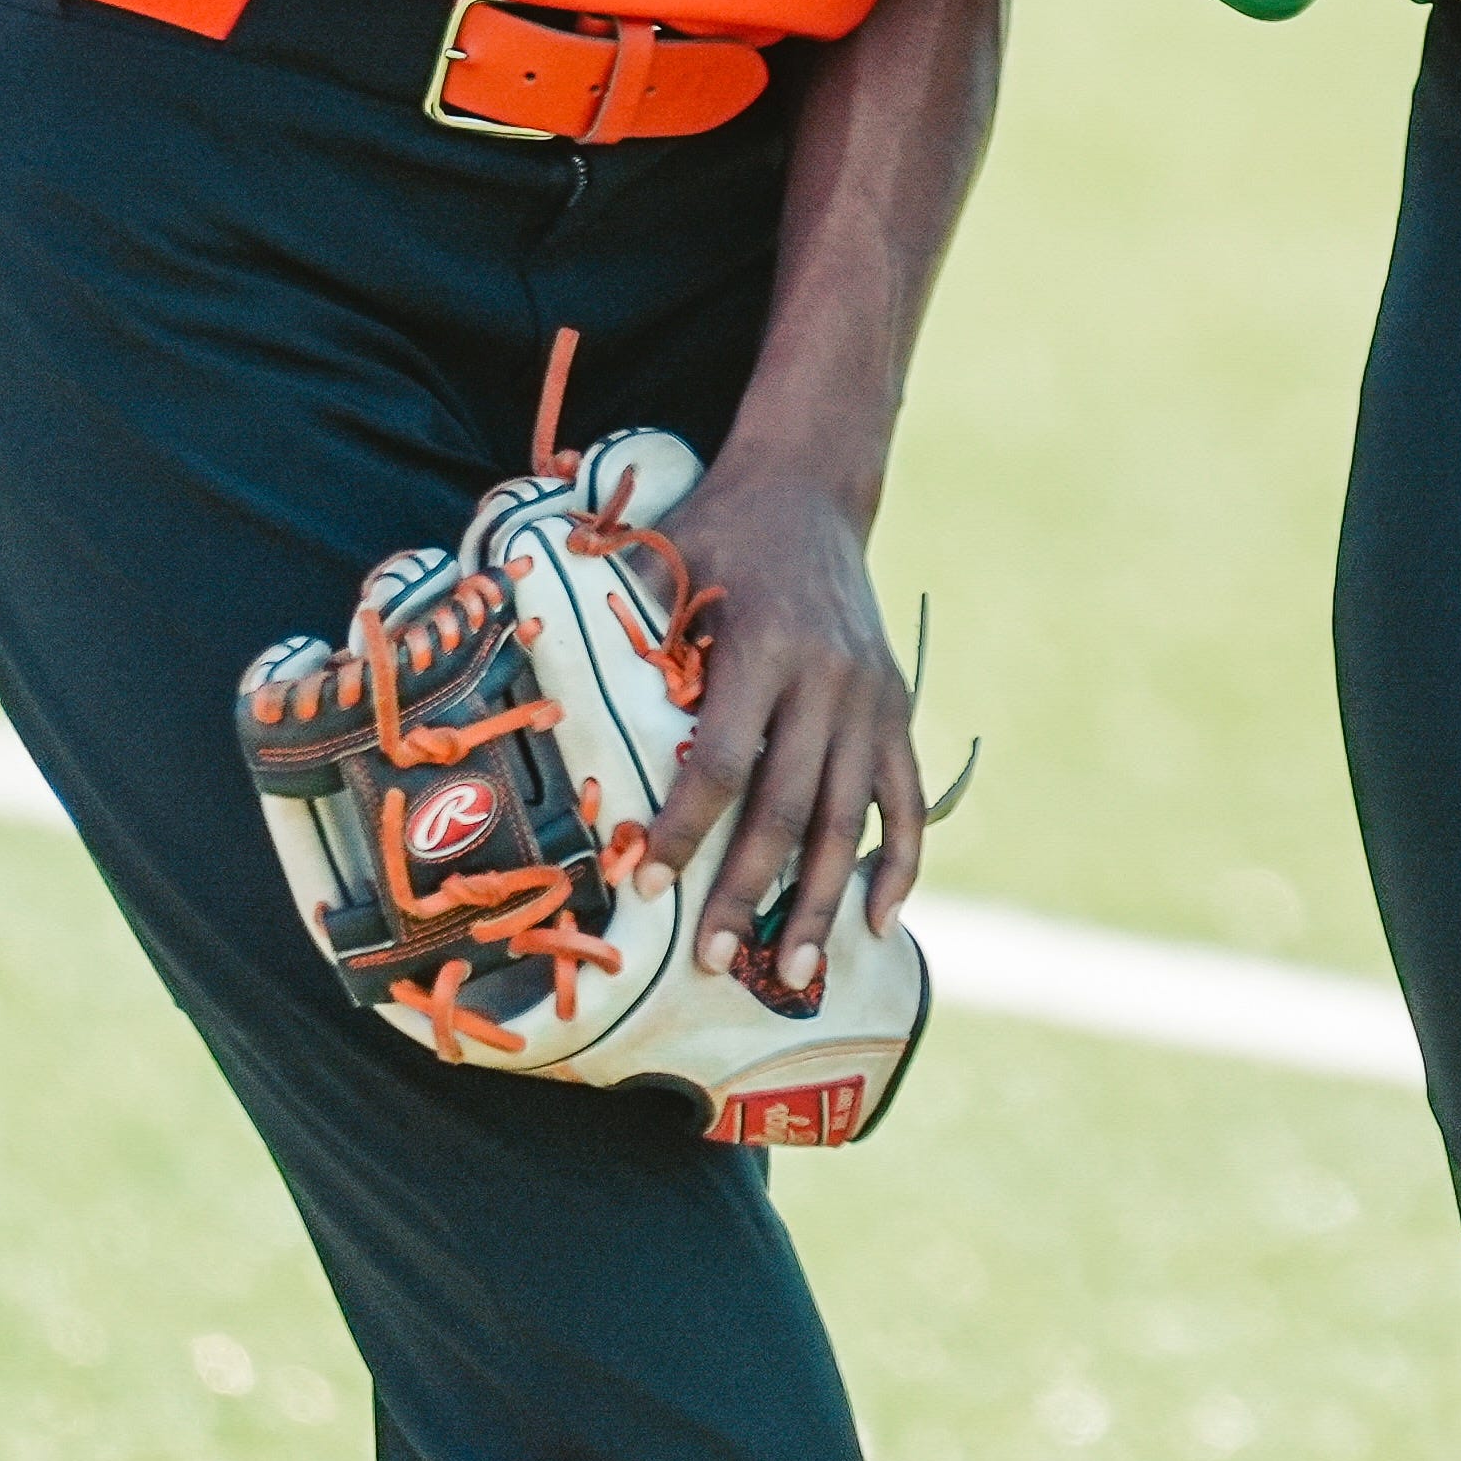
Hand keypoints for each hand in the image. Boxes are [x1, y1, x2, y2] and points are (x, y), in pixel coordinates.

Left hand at [633, 459, 928, 980]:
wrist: (812, 485)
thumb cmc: (722, 529)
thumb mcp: (668, 556)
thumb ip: (631, 622)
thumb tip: (554, 686)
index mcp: (767, 642)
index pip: (725, 757)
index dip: (684, 827)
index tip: (646, 885)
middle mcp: (829, 676)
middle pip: (788, 803)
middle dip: (749, 891)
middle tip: (711, 960)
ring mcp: (872, 695)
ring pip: (848, 817)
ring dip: (821, 901)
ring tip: (790, 975)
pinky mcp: (896, 705)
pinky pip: (906, 797)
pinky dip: (899, 862)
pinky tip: (878, 924)